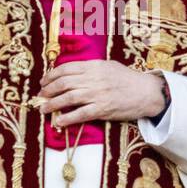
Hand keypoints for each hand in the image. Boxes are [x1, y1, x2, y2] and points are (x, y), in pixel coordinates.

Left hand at [37, 61, 167, 126]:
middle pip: (63, 84)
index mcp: (94, 66)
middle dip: (48, 90)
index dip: (51, 76)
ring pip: (68, 99)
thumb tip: (71, 72)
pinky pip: (80, 114)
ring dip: (52, 104)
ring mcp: (97, 95)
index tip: (44, 82)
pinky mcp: (102, 109)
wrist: (146, 92)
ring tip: (44, 109)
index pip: (66, 69)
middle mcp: (93, 79)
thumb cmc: (128, 79)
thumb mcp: (108, 66)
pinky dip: (67, 118)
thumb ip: (91, 68)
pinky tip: (58, 121)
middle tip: (40, 96)